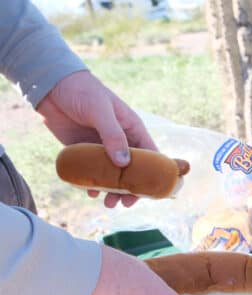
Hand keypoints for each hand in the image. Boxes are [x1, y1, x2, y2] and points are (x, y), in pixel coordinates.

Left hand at [36, 70, 156, 207]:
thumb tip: (124, 164)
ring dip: (112, 190)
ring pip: (113, 175)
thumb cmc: (82, 91)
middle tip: (124, 203)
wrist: (50, 86)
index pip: (151, 156)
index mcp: (133, 130)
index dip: (154, 174)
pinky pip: (93, 172)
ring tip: (107, 204)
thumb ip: (113, 136)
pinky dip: (93, 183)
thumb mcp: (100, 111)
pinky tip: (90, 192)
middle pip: (132, 171)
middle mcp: (121, 141)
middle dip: (130, 189)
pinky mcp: (85, 151)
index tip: (151, 192)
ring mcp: (103, 147)